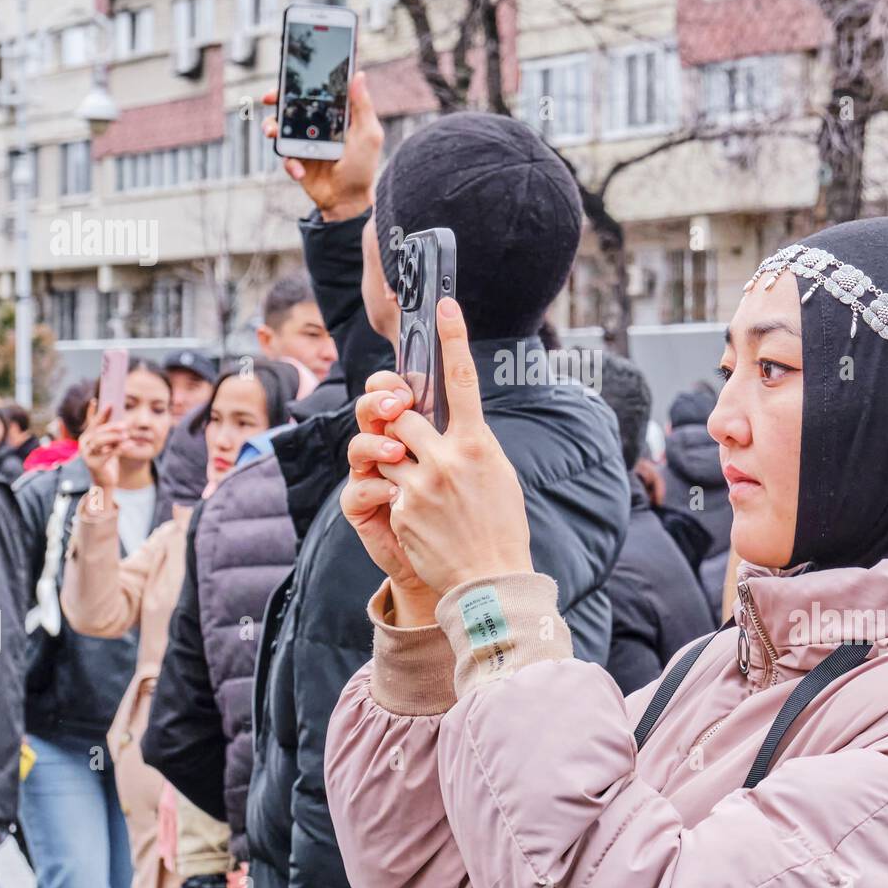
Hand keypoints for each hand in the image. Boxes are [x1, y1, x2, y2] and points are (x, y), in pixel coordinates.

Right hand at [78, 404, 125, 493]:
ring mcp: (87, 454)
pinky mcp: (94, 464)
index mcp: (86, 437)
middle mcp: (83, 444)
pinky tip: (131, 443)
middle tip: (125, 424)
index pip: (92, 422)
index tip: (101, 400)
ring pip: (100, 441)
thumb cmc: (108, 459)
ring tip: (127, 434)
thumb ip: (112, 433)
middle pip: (98, 431)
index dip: (96, 411)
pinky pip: (108, 453)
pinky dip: (121, 447)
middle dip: (112, 426)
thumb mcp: (110, 444)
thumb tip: (122, 419)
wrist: (105, 480)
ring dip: (115, 436)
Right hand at [262, 71, 382, 221]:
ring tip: (272, 134)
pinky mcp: (296, 159)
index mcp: (335, 115)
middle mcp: (317, 125)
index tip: (291, 75)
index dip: (303, 81)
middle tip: (269, 98)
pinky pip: (284, 155)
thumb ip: (362, 106)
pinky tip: (301, 171)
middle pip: (291, 104)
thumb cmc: (362, 167)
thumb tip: (359, 75)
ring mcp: (304, 141)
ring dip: (271, 127)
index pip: (316, 91)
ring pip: (280, 126)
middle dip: (276, 98)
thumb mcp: (368, 135)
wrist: (347, 200)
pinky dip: (290, 163)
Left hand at [345, 298, 533, 602]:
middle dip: (395, 421)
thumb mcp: (499, 476)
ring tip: (418, 484)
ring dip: (394, 460)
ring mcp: (421, 485)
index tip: (444, 304)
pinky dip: (398, 496)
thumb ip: (473, 446)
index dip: (453, 338)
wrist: (490, 583)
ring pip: (386, 450)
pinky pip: (387, 486)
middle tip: (402, 432)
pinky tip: (422, 520)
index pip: (462, 380)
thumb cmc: (501, 528)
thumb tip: (454, 426)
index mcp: (479, 445)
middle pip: (401, 415)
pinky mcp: (402, 510)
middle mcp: (448, 458)